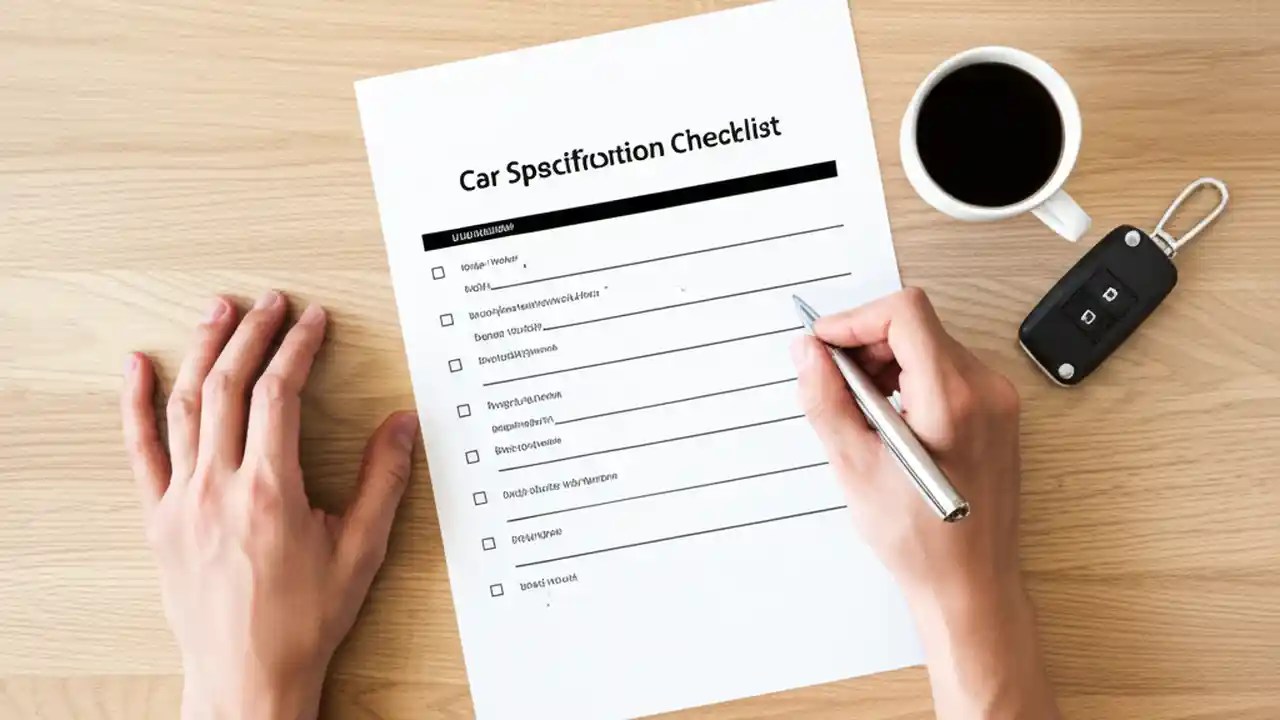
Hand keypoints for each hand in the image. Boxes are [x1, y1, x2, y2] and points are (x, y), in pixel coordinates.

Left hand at [119, 291, 418, 719]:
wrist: (247, 675)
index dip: (297, 348)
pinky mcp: (159, 519)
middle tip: (273, 303)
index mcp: (269, 491)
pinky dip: (135, 404)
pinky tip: (137, 367)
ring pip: (185, 406)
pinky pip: (140, 450)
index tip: (312, 322)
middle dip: (253, 335)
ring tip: (220, 311)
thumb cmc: (304, 620)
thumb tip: (402, 424)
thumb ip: (383, 480)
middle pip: (228, 386)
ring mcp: (181, 501)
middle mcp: (218, 488)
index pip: (278, 394)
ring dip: (203, 351)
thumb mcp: (360, 550)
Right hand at [791, 287, 1057, 718]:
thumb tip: (808, 354)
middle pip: (916, 326)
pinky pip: (946, 371)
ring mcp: (997, 401)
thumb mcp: (855, 468)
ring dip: (885, 363)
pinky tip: (888, 421)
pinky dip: (908, 380)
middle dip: (865, 344)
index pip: (904, 313)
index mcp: (953, 400)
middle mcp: (985, 391)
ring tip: (860, 411)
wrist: (970, 583)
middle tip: (832, 382)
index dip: (854, 321)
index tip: (823, 345)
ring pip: (930, 345)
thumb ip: (827, 400)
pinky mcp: (996, 413)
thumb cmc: (923, 542)